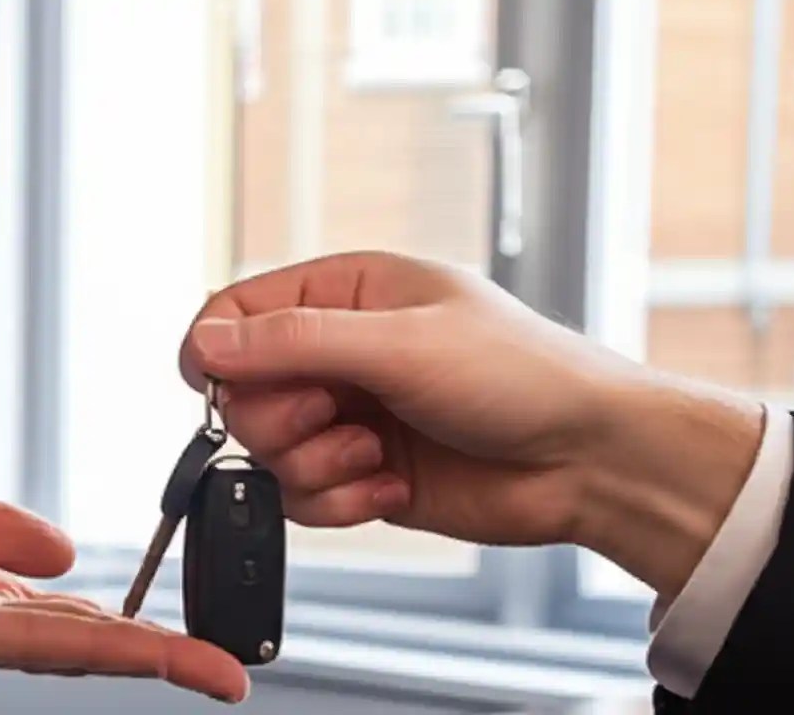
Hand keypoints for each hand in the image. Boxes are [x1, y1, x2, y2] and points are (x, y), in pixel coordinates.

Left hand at [0, 422, 247, 702]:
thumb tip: (65, 551)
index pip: (62, 609)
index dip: (131, 622)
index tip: (191, 633)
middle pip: (76, 638)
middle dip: (156, 657)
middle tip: (228, 669)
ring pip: (64, 646)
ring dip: (144, 659)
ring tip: (214, 668)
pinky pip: (23, 638)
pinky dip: (92, 645)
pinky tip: (143, 650)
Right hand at [180, 252, 762, 598]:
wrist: (587, 460)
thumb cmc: (520, 375)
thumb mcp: (400, 342)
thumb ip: (293, 341)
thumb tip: (206, 342)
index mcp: (346, 294)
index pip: (237, 311)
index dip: (215, 351)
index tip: (215, 386)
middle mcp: (340, 353)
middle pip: (242, 391)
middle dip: (281, 417)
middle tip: (335, 414)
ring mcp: (350, 416)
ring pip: (268, 451)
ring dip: (316, 464)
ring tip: (376, 452)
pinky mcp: (362, 472)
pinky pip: (304, 496)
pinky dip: (340, 499)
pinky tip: (391, 483)